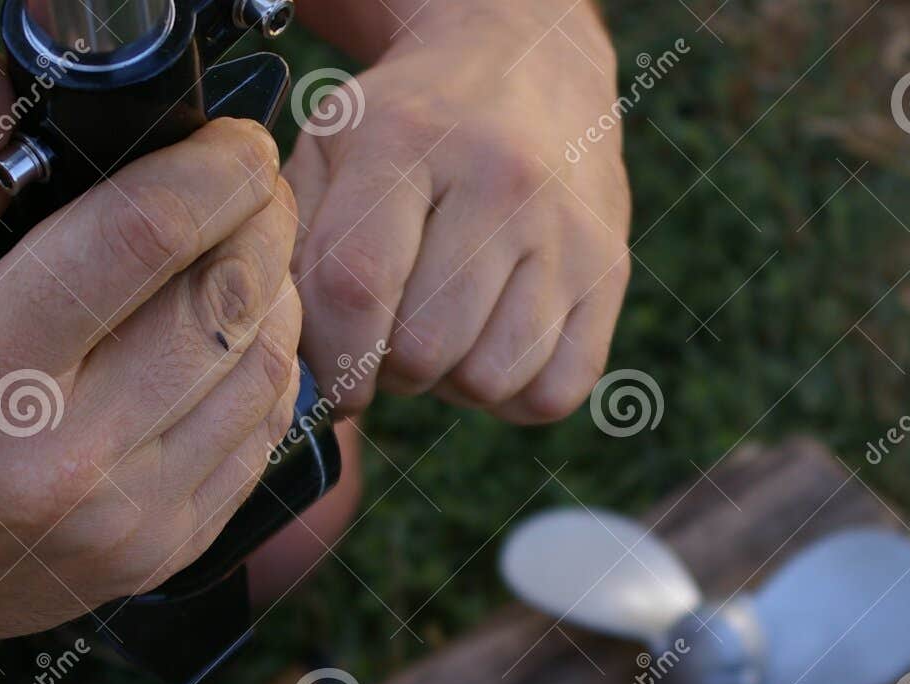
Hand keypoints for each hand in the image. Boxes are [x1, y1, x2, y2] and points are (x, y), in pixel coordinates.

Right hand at [0, 20, 301, 661]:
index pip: (145, 237)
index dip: (216, 170)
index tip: (239, 141)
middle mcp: (65, 452)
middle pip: (226, 301)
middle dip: (264, 223)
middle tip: (256, 187)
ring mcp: (126, 516)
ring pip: (264, 371)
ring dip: (278, 295)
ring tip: (248, 256)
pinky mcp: (164, 553)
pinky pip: (263, 440)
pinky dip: (270, 372)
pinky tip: (239, 336)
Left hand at [285, 1, 631, 422]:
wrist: (530, 61)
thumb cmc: (410, 124)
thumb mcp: (334, 147)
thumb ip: (299, 244)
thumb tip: (302, 360)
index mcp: (410, 141)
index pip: (357, 285)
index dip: (333, 359)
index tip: (333, 380)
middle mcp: (503, 181)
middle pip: (425, 348)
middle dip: (391, 372)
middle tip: (390, 341)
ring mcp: (567, 228)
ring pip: (490, 380)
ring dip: (452, 385)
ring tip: (443, 334)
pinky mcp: (610, 269)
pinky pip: (553, 393)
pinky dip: (513, 394)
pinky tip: (493, 345)